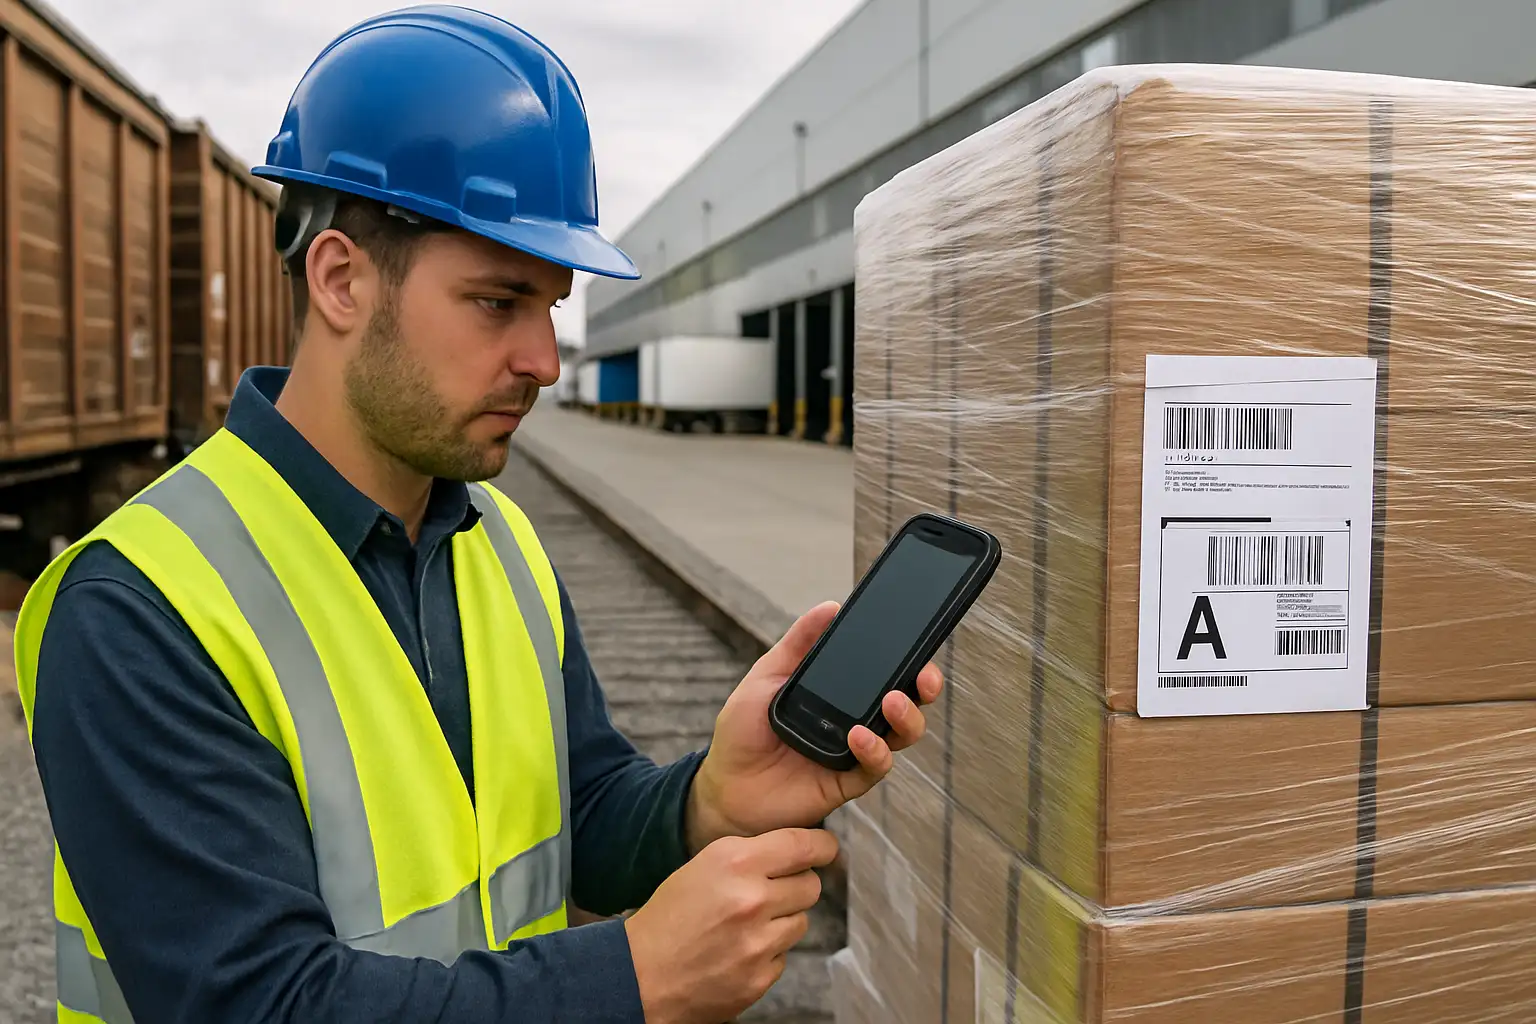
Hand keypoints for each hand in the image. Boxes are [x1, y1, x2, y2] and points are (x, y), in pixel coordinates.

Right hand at [625, 827, 838, 1023]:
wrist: (639, 976)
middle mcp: (752, 899)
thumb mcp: (702, 866)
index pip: (802, 845)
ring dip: (782, 922)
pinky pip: (784, 956)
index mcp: (735, 863)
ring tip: (746, 926)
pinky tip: (738, 952)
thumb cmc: (668, 917)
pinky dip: (768, 953)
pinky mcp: (761, 977)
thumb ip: (749, 857)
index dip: (822, 846)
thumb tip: (797, 851)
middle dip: (796, 887)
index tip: (826, 849)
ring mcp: (759, 942)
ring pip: (801, 922)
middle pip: (810, 885)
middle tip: (770, 893)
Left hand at [686, 601, 943, 849]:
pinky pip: (875, 767)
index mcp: (841, 692)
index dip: (908, 658)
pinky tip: (859, 736)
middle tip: (923, 676)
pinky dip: (874, 751)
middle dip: (923, 686)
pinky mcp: (847, 780)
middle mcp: (857, 719)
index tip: (917, 640)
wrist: (724, 785)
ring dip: (906, 717)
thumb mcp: (767, 676)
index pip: (886, 671)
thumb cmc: (744, 730)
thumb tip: (831, 606)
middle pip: (906, 701)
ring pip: (901, 735)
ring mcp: (855, 751)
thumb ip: (799, 643)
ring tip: (892, 702)